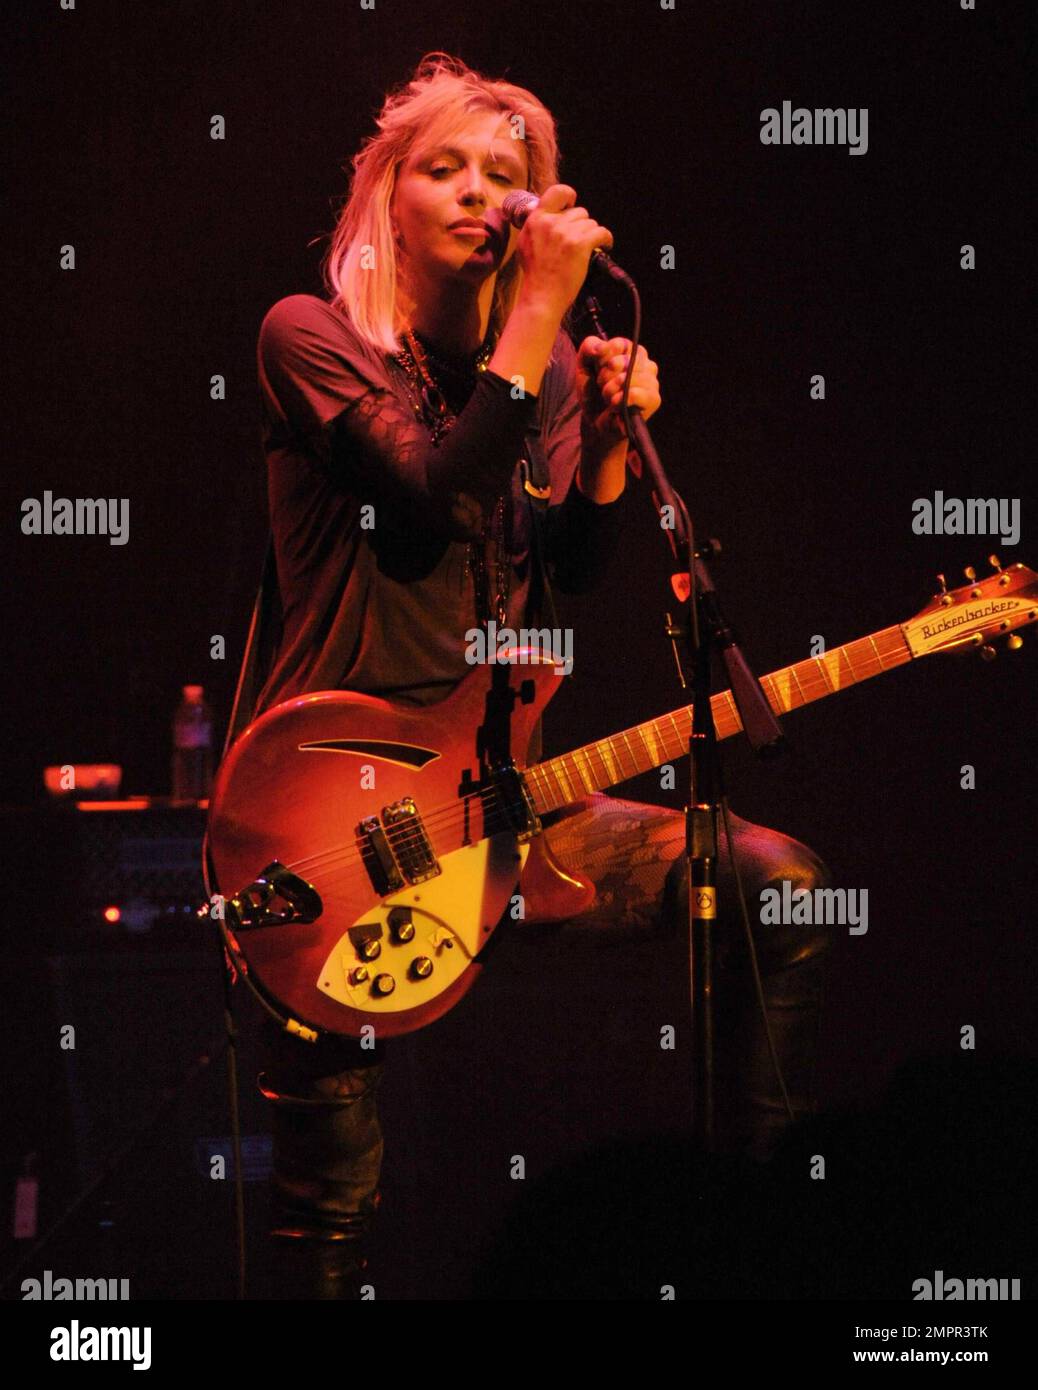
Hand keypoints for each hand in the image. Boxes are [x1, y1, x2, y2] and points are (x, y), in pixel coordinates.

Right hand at [514, 185, 614, 316]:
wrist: (542, 297)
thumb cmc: (536, 276)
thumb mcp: (525, 244)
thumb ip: (536, 226)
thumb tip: (549, 215)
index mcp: (536, 220)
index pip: (557, 192)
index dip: (569, 196)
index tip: (571, 206)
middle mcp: (550, 223)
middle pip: (578, 211)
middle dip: (581, 226)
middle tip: (578, 242)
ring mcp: (565, 232)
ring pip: (590, 223)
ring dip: (591, 235)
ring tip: (587, 249)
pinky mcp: (580, 244)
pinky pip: (602, 232)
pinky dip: (606, 240)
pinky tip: (604, 246)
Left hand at [576, 336, 660, 448]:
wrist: (594, 420)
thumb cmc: (592, 391)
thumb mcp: (584, 365)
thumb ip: (589, 347)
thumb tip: (602, 348)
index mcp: (631, 351)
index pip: (619, 344)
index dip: (603, 358)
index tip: (597, 369)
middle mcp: (646, 363)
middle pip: (624, 360)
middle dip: (606, 375)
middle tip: (602, 386)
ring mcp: (652, 381)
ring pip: (630, 377)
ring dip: (611, 390)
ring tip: (608, 398)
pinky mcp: (653, 399)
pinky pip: (637, 393)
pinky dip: (621, 399)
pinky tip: (615, 405)